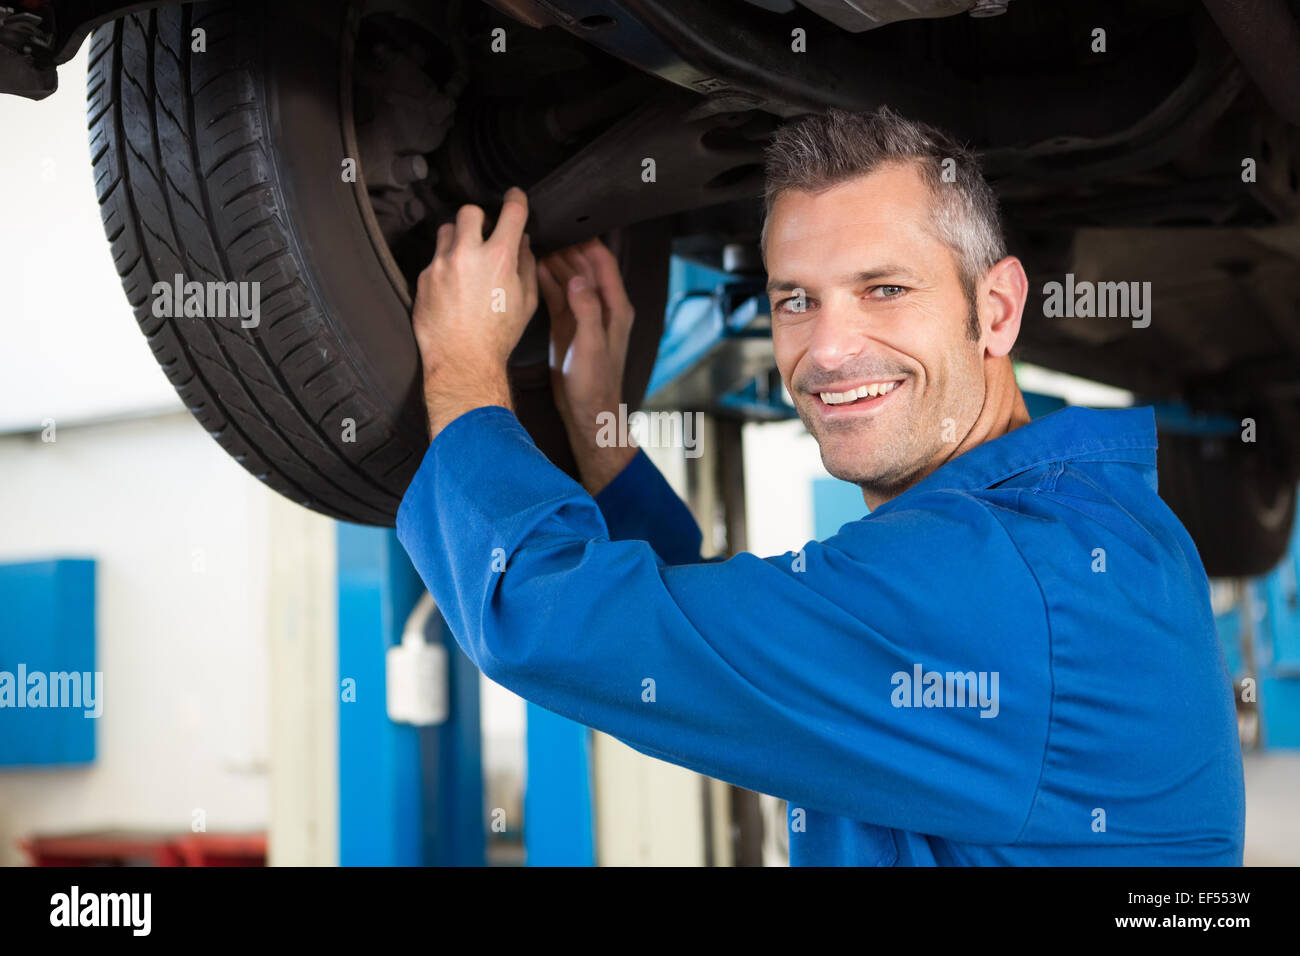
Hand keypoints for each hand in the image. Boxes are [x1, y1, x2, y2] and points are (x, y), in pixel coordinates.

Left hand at [412, 186, 537, 437]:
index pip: (511, 212)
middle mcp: (468, 254)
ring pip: (446, 231)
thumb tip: (523, 243)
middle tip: (484, 233)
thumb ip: (526, 266)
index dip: (516, 199)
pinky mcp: (423, 278)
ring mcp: (441, 265)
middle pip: (470, 211)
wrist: (463, 362)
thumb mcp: (527, 302)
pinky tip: (453, 287)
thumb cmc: (498, 337)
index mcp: (500, 258)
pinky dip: (445, 266)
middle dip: (479, 218)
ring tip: (466, 259)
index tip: (514, 197)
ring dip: (458, 238)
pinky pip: (434, 259)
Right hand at [538, 236, 637, 493]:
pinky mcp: (566, 323)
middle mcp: (601, 306)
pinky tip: (531, 268)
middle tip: (542, 231)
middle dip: (566, 247)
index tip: (567, 226)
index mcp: (615, 308)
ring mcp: (582, 314)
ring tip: (532, 244)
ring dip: (554, 261)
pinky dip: (546, 280)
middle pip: (584, 266)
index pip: (603, 264)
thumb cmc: (595, 384)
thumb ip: (586, 310)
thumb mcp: (591, 346)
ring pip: (569, 277)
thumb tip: (579, 278)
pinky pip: (557, 294)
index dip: (587, 243)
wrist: (586, 412)